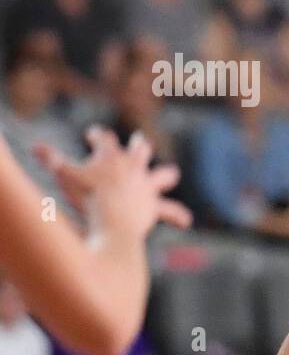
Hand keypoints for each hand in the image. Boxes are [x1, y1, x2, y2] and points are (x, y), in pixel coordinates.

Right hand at [32, 127, 191, 234]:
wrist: (112, 216)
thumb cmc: (87, 195)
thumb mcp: (65, 175)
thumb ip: (52, 159)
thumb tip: (37, 147)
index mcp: (112, 156)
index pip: (105, 138)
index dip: (98, 135)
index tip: (92, 133)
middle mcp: (134, 167)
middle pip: (141, 150)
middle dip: (139, 147)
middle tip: (140, 141)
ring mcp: (146, 186)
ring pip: (162, 175)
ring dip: (166, 175)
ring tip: (172, 174)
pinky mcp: (153, 205)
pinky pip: (170, 210)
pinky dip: (177, 215)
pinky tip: (186, 222)